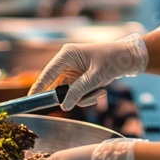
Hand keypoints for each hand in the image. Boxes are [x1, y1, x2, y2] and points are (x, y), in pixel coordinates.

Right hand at [29, 34, 147, 109]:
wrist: (127, 58)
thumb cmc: (113, 60)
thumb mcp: (96, 76)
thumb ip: (79, 90)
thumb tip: (64, 105)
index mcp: (67, 54)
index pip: (48, 72)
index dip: (39, 86)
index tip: (31, 99)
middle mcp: (66, 62)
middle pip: (57, 86)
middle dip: (70, 96)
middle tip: (86, 98)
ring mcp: (71, 71)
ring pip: (67, 93)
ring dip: (82, 98)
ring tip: (99, 92)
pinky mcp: (77, 79)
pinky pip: (75, 94)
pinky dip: (86, 97)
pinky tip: (100, 91)